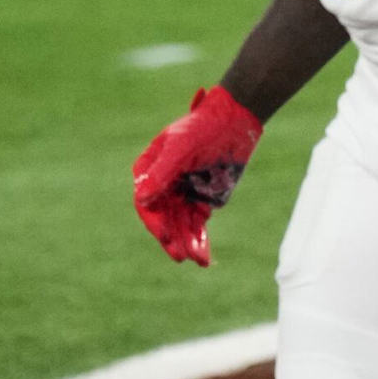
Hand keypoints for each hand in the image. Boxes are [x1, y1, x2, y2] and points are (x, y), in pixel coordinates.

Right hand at [131, 86, 262, 267]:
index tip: (165, 235)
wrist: (234, 119)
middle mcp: (163, 186)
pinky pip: (197, 225)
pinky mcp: (202, 200)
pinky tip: (203, 257)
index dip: (155, 221)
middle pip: (163, 219)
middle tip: (180, 256)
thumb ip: (163, 171)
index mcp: (150, 171)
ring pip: (181, 225)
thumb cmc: (203, 126)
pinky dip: (200, 240)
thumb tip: (142, 198)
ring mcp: (182, 194)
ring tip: (196, 260)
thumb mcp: (182, 146)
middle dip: (172, 238)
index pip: (147, 202)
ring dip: (187, 243)